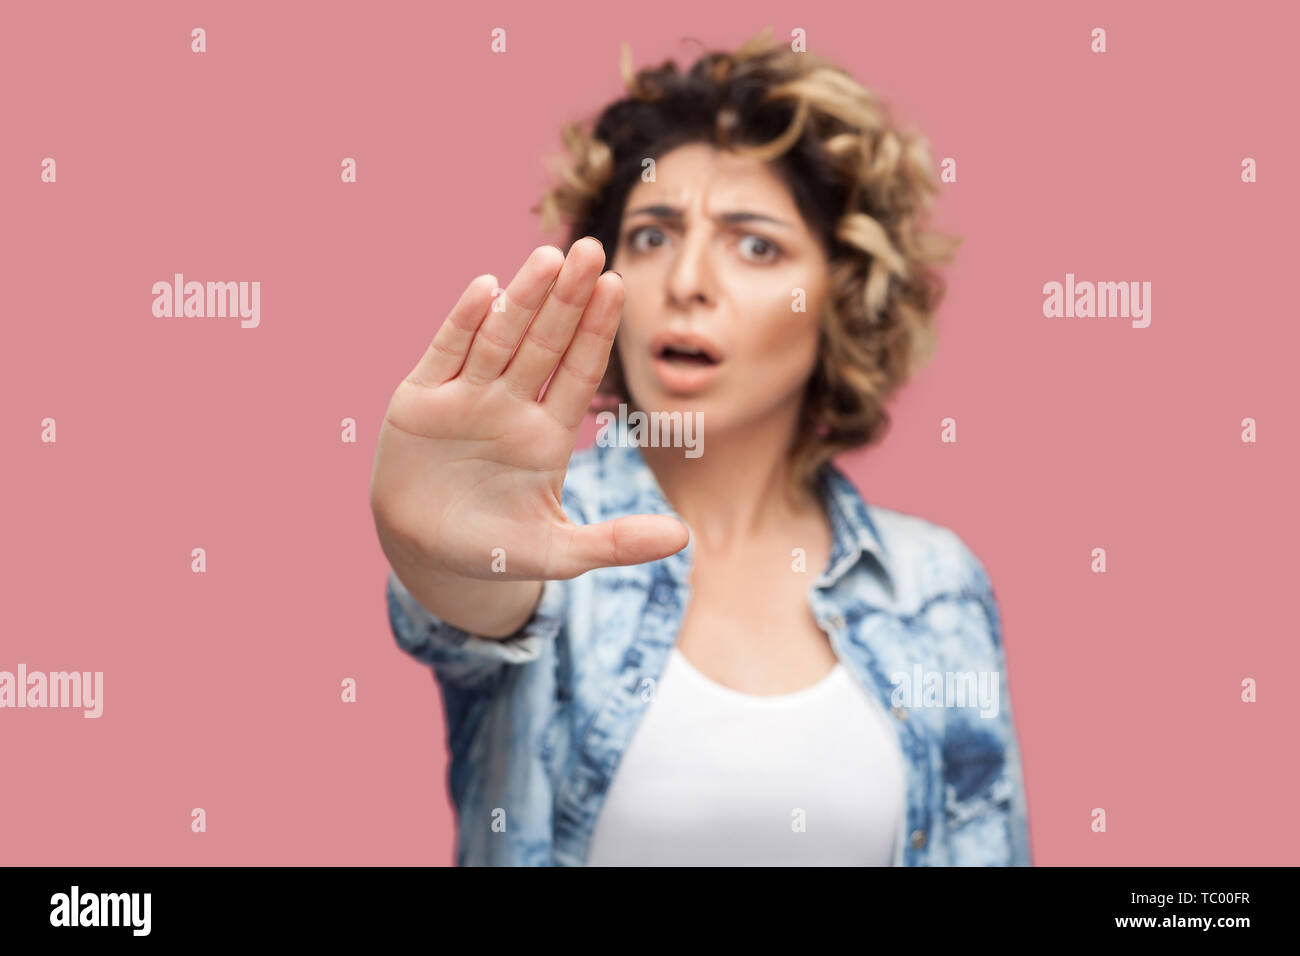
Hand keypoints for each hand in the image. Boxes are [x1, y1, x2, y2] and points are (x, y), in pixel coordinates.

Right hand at [370, 238, 688, 581]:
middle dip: (568, 299)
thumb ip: (616, 543)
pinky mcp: (420, 400)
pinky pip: (446, 354)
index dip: (597, 331)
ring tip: (549, 257)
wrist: (421, 552)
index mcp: (548, 433)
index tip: (619, 287)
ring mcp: (466, 397)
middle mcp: (510, 404)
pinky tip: (486, 290)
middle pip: (545, 342)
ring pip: (499, 338)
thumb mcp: (557, 554)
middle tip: (594, 250)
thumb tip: (683, 538)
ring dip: (523, 299)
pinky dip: (464, 324)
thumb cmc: (494, 550)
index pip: (579, 371)